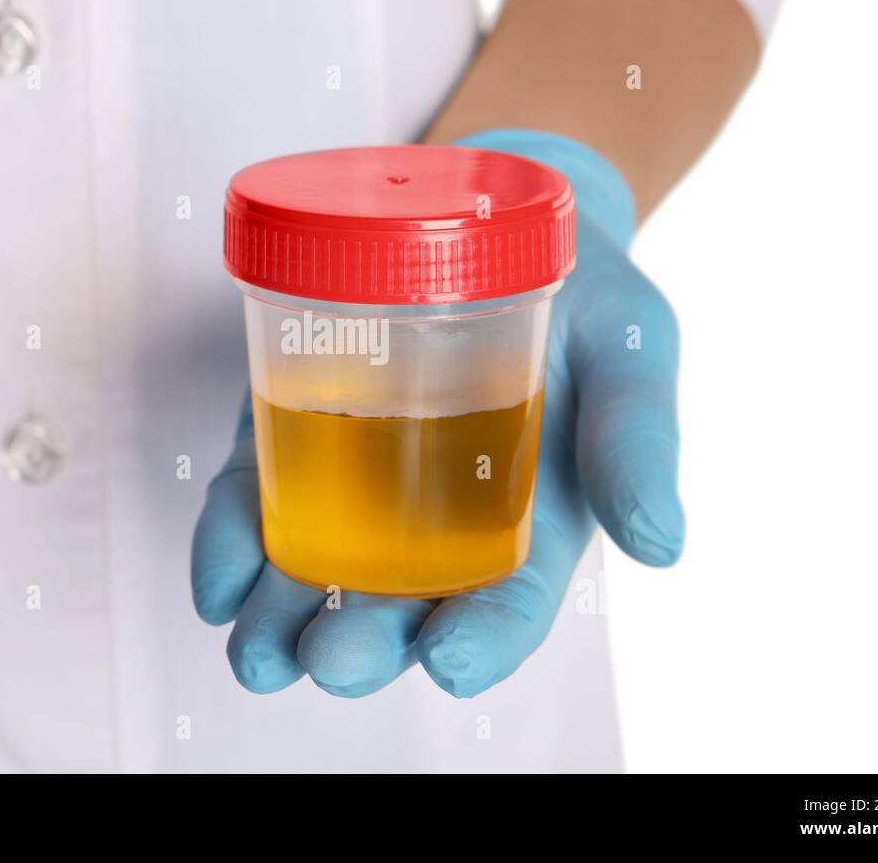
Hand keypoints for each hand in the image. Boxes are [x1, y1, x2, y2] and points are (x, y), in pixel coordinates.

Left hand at [191, 130, 683, 697]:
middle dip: (361, 644)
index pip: (507, 606)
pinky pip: (259, 504)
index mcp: (532, 528)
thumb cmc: (583, 299)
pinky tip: (216, 584)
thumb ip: (637, 438)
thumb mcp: (630, 349)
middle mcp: (442, 526)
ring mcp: (365, 487)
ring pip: (317, 576)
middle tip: (331, 655)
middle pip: (399, 609)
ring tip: (256, 650)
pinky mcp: (303, 435)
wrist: (502, 220)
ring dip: (279, 621)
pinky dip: (232, 547)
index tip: (448, 657)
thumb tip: (661, 545)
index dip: (481, 641)